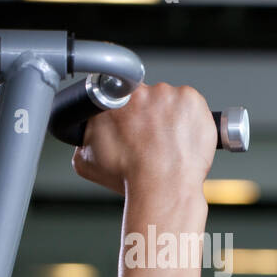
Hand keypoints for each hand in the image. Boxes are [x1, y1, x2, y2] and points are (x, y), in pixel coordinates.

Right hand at [71, 82, 217, 197]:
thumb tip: (85, 132)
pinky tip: (185, 137)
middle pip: (146, 97)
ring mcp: (167, 93)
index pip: (118, 93)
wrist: (162, 187)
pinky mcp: (191, 100)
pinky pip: (193, 104)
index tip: (132, 123)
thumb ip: (83, 137)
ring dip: (171, 116)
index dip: (126, 111)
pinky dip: (192, 118)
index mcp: (110, 96)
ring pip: (170, 101)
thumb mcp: (86, 159)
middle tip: (153, 138)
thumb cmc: (130, 176)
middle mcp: (139, 89)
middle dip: (149, 114)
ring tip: (171, 142)